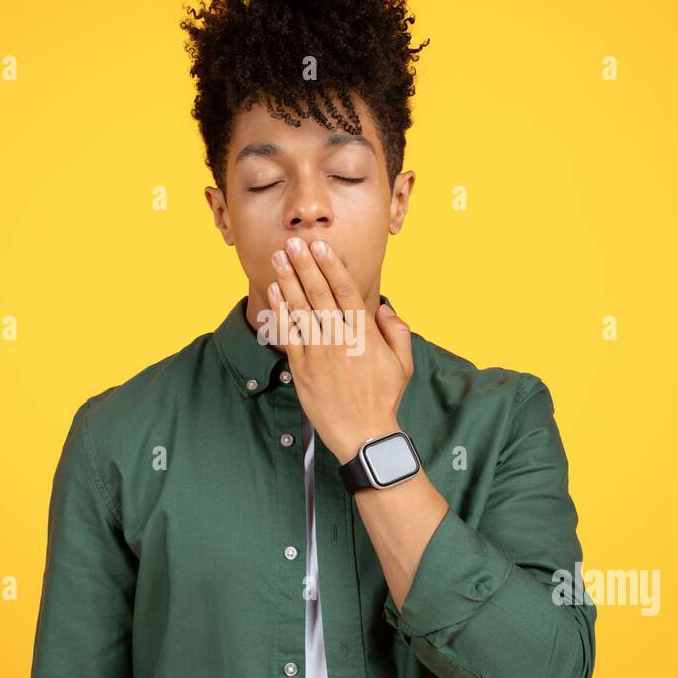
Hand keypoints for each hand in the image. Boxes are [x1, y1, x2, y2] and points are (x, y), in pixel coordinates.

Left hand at [262, 236, 413, 464]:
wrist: (363, 434)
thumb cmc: (383, 398)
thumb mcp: (403, 364)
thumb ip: (396, 331)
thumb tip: (382, 306)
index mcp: (365, 334)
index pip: (345, 291)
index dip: (331, 266)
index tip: (320, 246)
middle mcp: (341, 339)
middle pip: (319, 294)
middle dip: (305, 265)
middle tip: (293, 242)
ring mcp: (319, 353)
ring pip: (300, 310)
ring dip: (288, 281)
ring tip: (278, 258)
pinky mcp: (302, 368)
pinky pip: (288, 333)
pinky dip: (280, 311)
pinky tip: (274, 292)